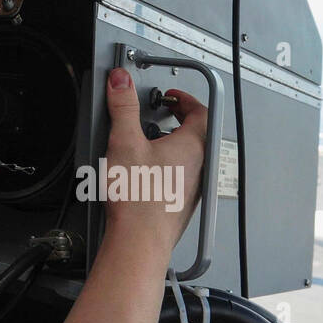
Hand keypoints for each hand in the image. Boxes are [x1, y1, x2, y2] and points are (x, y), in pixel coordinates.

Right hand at [101, 67, 206, 251]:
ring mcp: (192, 187)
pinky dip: (167, 165)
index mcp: (193, 146)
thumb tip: (121, 81)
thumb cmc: (139, 199)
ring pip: (189, 156)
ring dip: (172, 143)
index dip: (186, 99)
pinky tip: (144, 172)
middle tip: (162, 113)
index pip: (202, 112)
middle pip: (198, 134)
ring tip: (148, 142)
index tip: (172, 96)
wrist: (141, 241)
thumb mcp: (124, 141)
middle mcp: (199, 167)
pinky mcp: (181, 203)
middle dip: (179, 119)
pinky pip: (180, 176)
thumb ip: (122, 107)